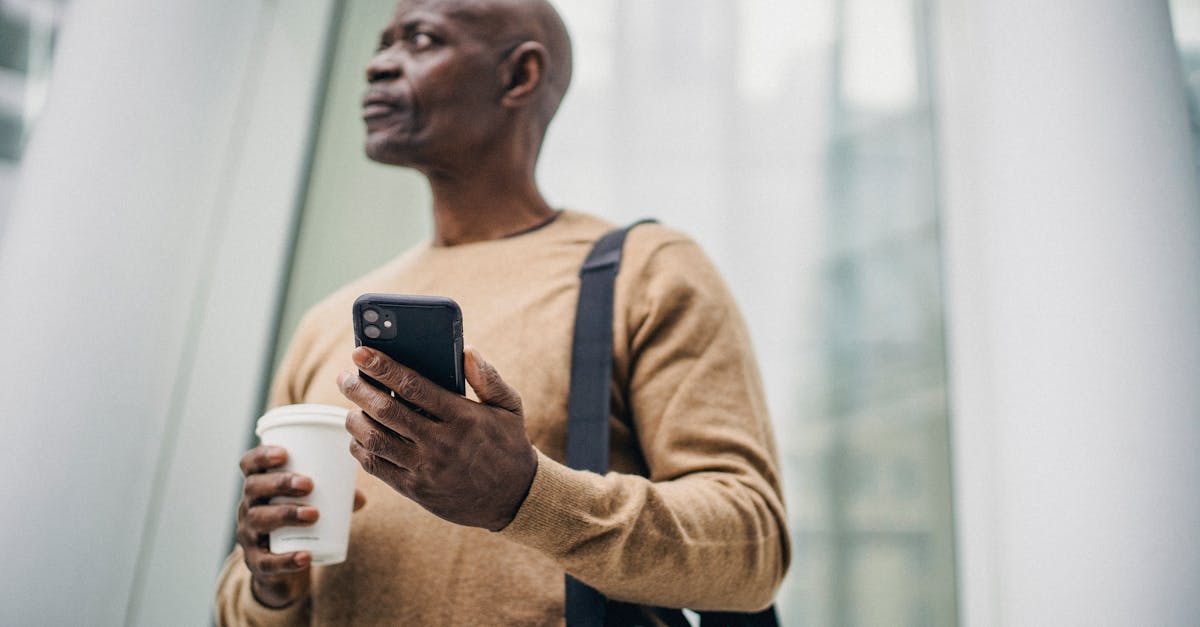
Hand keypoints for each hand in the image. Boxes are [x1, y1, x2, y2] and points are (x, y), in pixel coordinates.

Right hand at [235, 446, 366, 607]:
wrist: (281, 569)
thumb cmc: (296, 523)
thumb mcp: (312, 505)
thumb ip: (335, 497)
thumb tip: (359, 498)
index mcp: (258, 486)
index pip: (248, 464)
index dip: (261, 456)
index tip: (284, 453)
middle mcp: (247, 507)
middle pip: (253, 487)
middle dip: (280, 483)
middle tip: (308, 484)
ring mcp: (248, 535)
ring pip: (259, 520)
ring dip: (286, 514)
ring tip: (314, 514)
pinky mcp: (256, 563)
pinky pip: (266, 562)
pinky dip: (287, 559)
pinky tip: (306, 556)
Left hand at [339, 344, 537, 530]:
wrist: (513, 498)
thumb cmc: (508, 445)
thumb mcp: (510, 407)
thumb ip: (488, 378)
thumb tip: (467, 351)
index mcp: (462, 417)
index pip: (413, 386)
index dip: (382, 367)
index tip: (361, 352)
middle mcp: (441, 442)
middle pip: (386, 411)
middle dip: (358, 390)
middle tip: (345, 377)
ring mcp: (426, 468)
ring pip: (375, 440)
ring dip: (355, 420)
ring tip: (352, 408)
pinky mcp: (415, 489)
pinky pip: (376, 467)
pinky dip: (360, 449)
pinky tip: (359, 436)